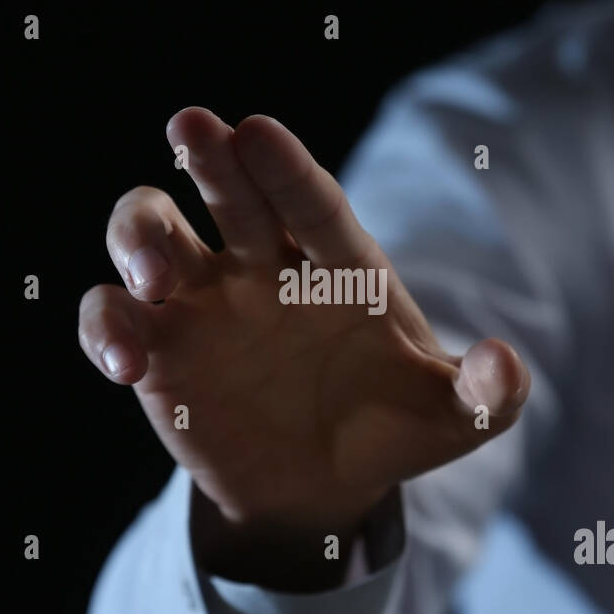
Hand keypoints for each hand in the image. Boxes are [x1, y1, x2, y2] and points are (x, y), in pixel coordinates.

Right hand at [78, 108, 529, 568]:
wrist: (320, 485)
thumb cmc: (389, 430)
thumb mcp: (448, 420)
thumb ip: (484, 395)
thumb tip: (507, 365)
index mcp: (337, 266)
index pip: (313, 206)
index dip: (288, 171)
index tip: (258, 132)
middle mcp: (263, 264)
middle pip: (226, 192)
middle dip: (207, 159)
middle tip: (192, 127)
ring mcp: (203, 299)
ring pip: (149, 232)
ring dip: (140, 234)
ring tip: (152, 273)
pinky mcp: (156, 345)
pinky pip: (112, 316)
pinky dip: (106, 327)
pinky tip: (126, 361)